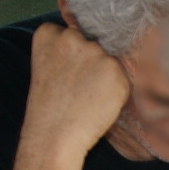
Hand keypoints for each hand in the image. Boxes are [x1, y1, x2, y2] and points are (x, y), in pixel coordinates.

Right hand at [24, 21, 129, 154]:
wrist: (54, 137)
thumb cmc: (49, 107)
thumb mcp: (47, 67)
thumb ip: (66, 48)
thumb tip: (97, 41)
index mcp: (48, 33)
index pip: (70, 32)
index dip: (71, 56)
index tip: (63, 73)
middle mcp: (72, 37)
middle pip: (92, 42)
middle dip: (89, 62)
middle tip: (77, 88)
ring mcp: (96, 53)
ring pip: (108, 59)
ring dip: (104, 75)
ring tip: (87, 96)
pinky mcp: (116, 71)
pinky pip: (121, 77)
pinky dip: (115, 89)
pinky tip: (99, 102)